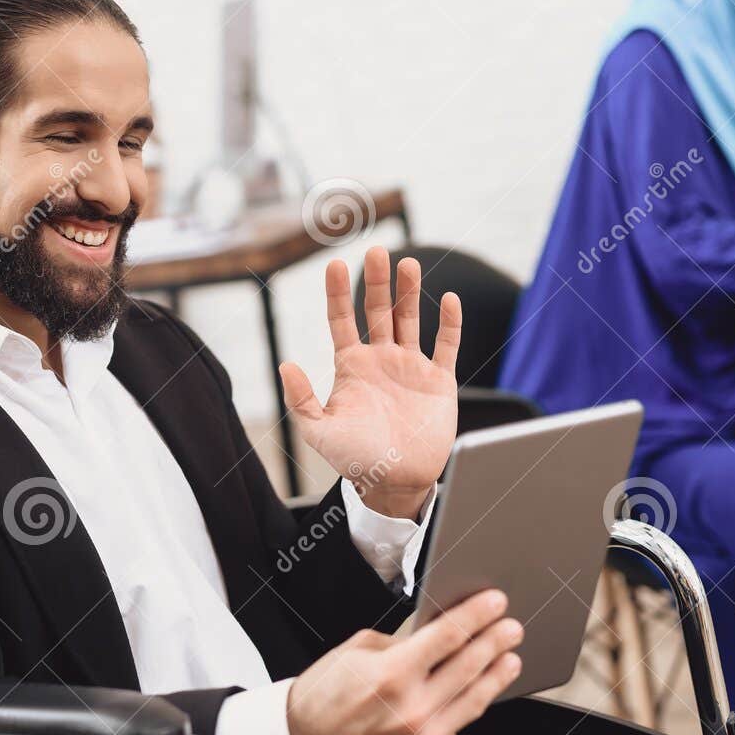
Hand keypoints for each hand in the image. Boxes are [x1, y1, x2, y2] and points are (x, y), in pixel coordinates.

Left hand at [280, 247, 460, 519]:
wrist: (396, 483)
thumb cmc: (355, 459)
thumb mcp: (320, 432)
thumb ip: (301, 400)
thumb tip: (284, 365)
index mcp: (351, 366)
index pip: (341, 319)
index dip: (337, 292)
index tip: (335, 263)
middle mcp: (381, 359)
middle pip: (378, 310)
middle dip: (376, 281)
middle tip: (376, 251)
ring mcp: (410, 367)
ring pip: (410, 319)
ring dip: (409, 292)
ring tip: (408, 264)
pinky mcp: (438, 380)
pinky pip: (446, 345)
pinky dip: (449, 322)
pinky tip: (449, 299)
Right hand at [286, 589, 523, 734]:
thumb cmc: (325, 694)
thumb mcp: (357, 651)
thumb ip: (402, 645)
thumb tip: (438, 637)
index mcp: (392, 674)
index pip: (449, 637)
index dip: (477, 616)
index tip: (495, 603)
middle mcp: (411, 710)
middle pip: (469, 667)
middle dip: (494, 642)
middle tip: (511, 627)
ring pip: (472, 702)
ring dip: (495, 677)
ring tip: (509, 658)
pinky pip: (455, 729)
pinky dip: (464, 708)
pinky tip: (474, 692)